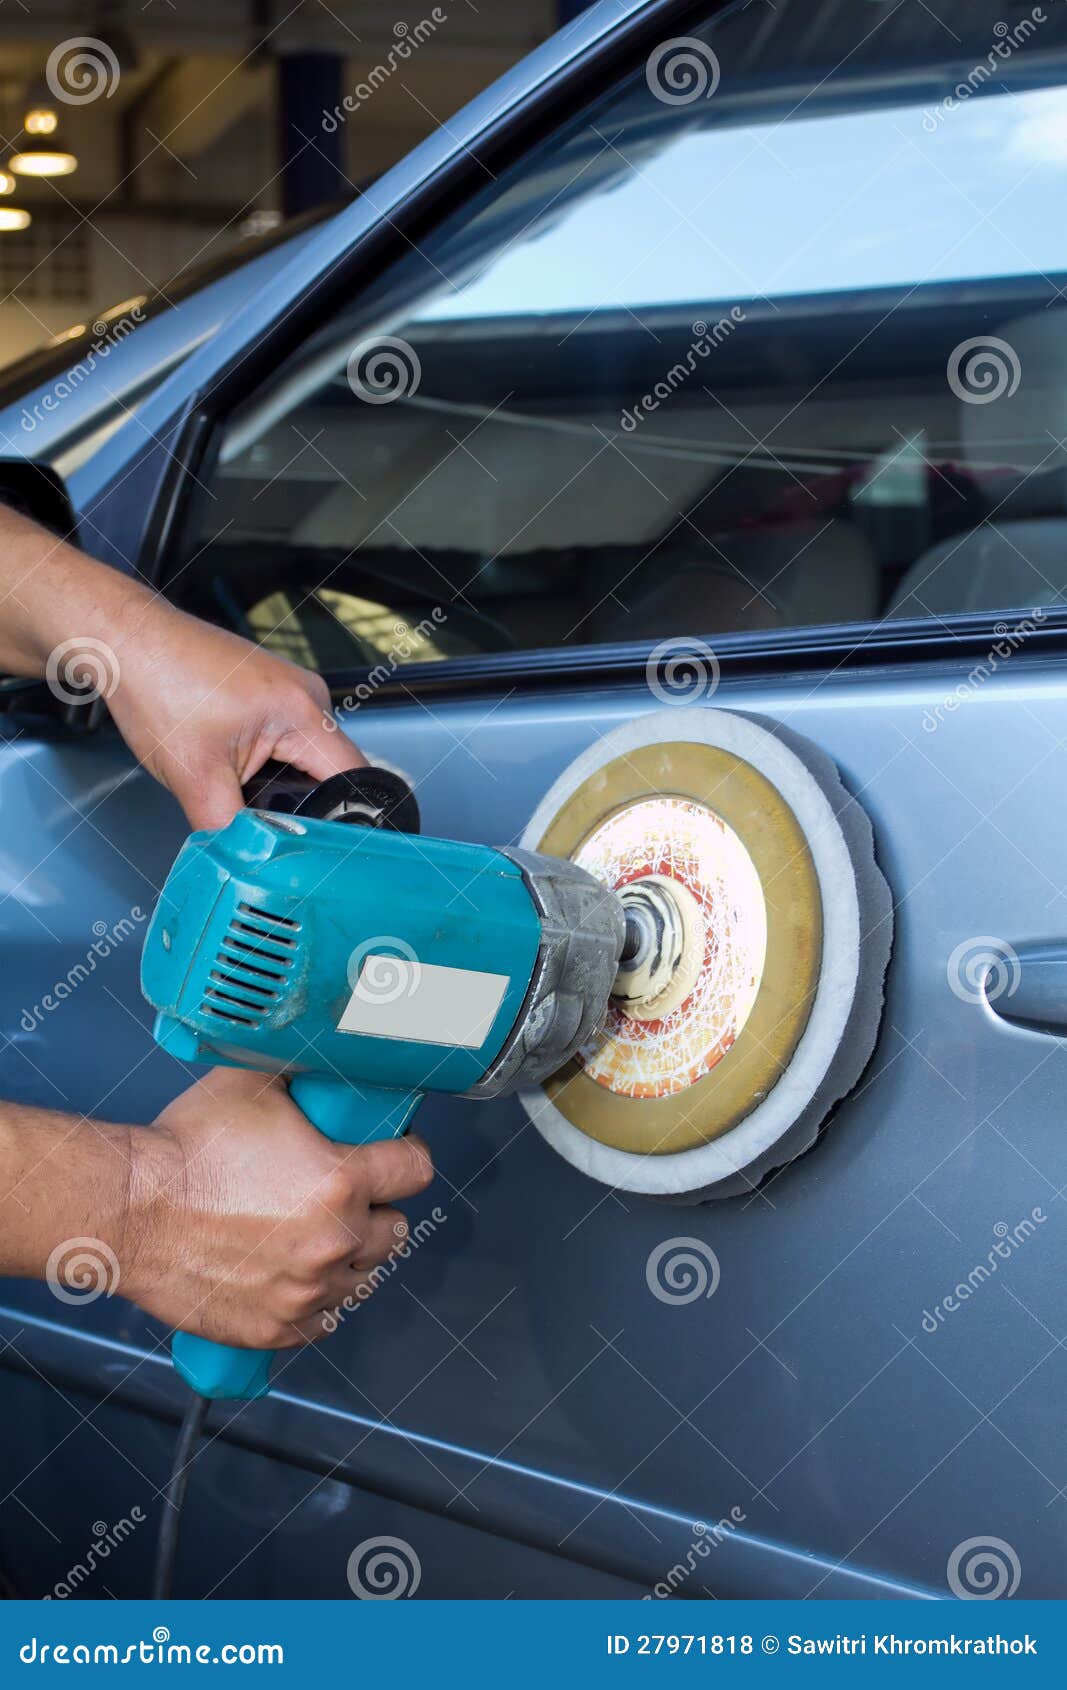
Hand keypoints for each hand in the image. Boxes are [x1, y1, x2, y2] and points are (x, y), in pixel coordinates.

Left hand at [0, 511, 364, 829]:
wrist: (127, 642)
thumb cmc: (157, 682)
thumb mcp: (194, 775)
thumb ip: (230, 829)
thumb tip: (249, 863)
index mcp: (302, 709)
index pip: (351, 780)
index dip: (342, 821)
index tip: (323, 849)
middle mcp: (305, 695)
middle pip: (328, 773)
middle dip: (299, 805)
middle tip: (263, 823)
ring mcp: (288, 690)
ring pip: (303, 760)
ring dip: (277, 784)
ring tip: (234, 784)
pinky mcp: (269, 693)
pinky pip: (285, 742)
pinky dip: (263, 764)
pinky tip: (230, 765)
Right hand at [123, 1069, 433, 1349]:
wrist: (127, 1208)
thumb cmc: (184, 1151)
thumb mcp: (255, 1084)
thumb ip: (305, 1081)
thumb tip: (329, 1068)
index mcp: (340, 1180)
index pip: (416, 1171)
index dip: (405, 1155)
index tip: (394, 1154)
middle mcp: (333, 1239)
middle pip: (396, 1230)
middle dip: (375, 1211)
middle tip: (343, 1196)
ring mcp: (306, 1291)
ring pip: (363, 1278)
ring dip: (347, 1257)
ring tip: (312, 1234)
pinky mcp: (276, 1328)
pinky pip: (324, 1320)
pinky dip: (315, 1300)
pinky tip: (293, 1273)